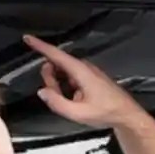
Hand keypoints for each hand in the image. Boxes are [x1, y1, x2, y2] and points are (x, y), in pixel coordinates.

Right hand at [22, 35, 147, 128]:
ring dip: (58, 85)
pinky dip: (66, 87)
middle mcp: (84, 68)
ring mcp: (87, 71)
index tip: (29, 39)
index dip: (40, 46)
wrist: (125, 114)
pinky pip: (70, 77)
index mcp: (81, 72)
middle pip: (56, 65)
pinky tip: (74, 100)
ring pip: (62, 72)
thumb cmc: (108, 112)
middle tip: (57, 96)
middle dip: (50, 79)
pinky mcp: (89, 77)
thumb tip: (43, 93)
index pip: (56, 54)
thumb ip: (57, 103)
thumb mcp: (78, 113)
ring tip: (69, 101)